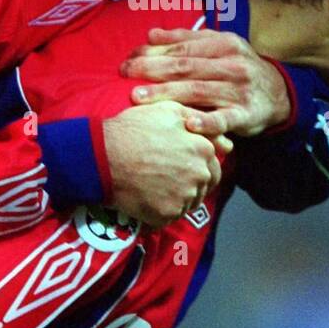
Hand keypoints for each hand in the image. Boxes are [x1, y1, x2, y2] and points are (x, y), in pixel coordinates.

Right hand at [102, 102, 231, 227]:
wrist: (102, 156)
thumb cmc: (133, 129)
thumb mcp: (168, 110)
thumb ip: (200, 122)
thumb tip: (226, 141)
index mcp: (203, 149)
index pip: (214, 162)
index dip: (199, 162)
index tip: (182, 161)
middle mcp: (198, 175)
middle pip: (205, 184)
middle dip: (192, 181)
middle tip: (169, 175)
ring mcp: (183, 198)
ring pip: (189, 202)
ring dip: (178, 196)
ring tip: (156, 185)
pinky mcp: (166, 215)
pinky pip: (171, 216)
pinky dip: (162, 210)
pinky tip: (147, 197)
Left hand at [120, 28, 291, 137]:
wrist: (278, 95)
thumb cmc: (240, 69)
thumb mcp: (220, 47)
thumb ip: (186, 39)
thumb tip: (150, 35)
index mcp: (224, 45)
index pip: (183, 47)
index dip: (153, 53)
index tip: (128, 59)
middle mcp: (232, 65)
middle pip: (186, 67)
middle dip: (152, 70)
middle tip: (125, 75)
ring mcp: (239, 90)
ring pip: (198, 91)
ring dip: (166, 94)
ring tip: (139, 98)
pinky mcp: (245, 115)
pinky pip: (224, 119)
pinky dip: (208, 123)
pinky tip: (188, 124)